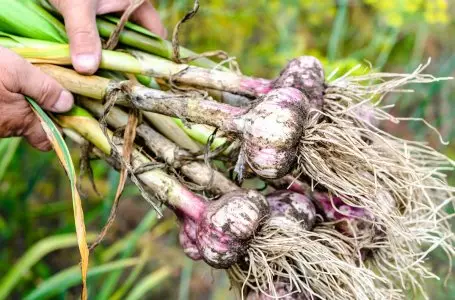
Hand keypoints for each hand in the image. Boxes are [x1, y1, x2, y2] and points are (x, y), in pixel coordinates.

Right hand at [0, 47, 73, 150]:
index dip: (59, 130)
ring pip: (14, 120)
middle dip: (41, 113)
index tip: (66, 113)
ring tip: (24, 84)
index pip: (47, 141)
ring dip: (22, 105)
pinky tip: (4, 86)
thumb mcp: (16, 71)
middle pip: (31, 128)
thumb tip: (67, 104)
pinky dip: (6, 102)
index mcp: (20, 121)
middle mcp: (4, 128)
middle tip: (49, 91)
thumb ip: (44, 89)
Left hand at [50, 0, 165, 74]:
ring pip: (115, 40)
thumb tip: (86, 69)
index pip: (155, 34)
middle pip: (135, 41)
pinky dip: (93, 48)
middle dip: (127, 60)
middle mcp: (126, 8)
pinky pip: (98, 37)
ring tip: (102, 78)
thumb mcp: (78, 5)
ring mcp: (110, 12)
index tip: (146, 77)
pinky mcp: (92, 15)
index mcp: (136, 2)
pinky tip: (85, 63)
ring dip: (107, 56)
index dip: (153, 55)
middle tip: (120, 83)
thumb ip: (83, 35)